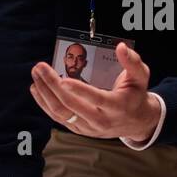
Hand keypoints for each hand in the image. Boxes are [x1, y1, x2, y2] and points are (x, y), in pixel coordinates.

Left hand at [30, 43, 159, 142]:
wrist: (136, 122)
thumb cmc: (136, 94)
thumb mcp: (140, 77)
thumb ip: (132, 61)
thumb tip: (120, 47)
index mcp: (116, 106)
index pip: (95, 99)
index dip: (79, 90)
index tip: (63, 79)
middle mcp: (100, 120)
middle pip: (71, 106)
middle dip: (52, 86)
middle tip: (40, 68)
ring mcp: (88, 127)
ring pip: (61, 113)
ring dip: (45, 94)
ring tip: (35, 76)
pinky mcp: (79, 129)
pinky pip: (58, 118)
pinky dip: (45, 104)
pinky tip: (37, 89)